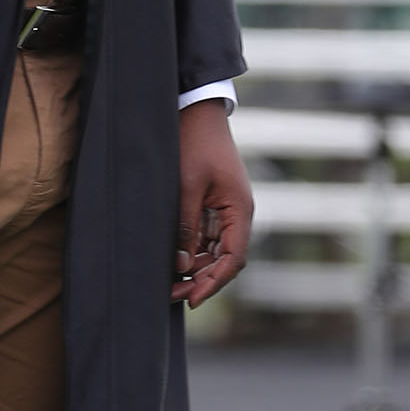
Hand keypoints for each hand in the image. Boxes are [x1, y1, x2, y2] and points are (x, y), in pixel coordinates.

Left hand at [172, 98, 253, 307]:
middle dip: (202, 279)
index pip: (233, 259)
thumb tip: (181, 265)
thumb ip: (185, 226)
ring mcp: (226, 210)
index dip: (214, 282)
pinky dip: (193, 251)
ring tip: (170, 283)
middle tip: (174, 294)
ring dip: (196, 268)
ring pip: (215, 251)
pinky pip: (207, 237)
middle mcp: (237, 213)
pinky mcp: (214, 204)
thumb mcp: (187, 186)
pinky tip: (174, 261)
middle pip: (225, 259)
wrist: (197, 112)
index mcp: (239, 210)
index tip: (193, 298)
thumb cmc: (194, 145)